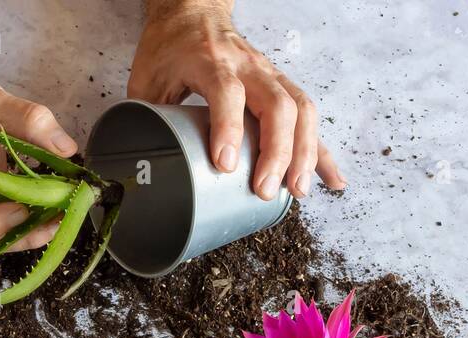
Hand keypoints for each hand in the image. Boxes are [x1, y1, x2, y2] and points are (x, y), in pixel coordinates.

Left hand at [128, 2, 345, 199]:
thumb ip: (146, 118)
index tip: (225, 164)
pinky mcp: (282, 88)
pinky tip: (333, 180)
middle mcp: (248, 66)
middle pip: (276, 105)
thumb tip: (134, 167)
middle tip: (264, 188)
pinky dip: (324, 151)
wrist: (194, 11)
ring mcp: (271, 76)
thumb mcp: (148, 78)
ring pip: (300, 110)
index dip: (228, 128)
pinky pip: (309, 120)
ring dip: (305, 153)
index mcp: (211, 61)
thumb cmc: (171, 47)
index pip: (227, 92)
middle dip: (276, 151)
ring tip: (297, 190)